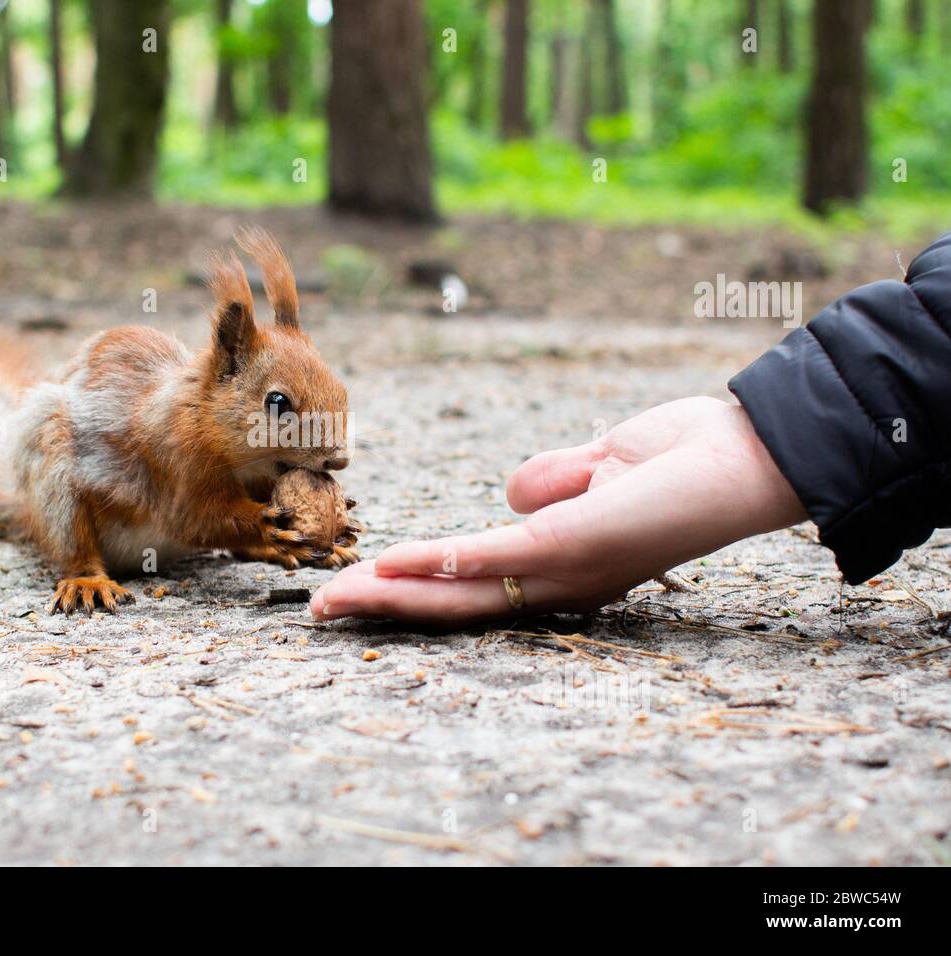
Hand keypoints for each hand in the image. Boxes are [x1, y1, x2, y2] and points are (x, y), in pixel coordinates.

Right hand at [310, 397, 807, 622]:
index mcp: (560, 570)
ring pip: (460, 592)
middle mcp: (558, 584)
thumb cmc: (681, 462)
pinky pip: (493, 559)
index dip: (411, 590)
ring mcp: (562, 569)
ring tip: (334, 598)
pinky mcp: (571, 545)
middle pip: (454, 604)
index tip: (358, 585)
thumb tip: (514, 493)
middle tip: (321, 611)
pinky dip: (437, 563)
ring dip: (390, 595)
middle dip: (383, 608)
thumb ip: (551, 482)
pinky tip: (391, 566)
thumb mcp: (599, 467)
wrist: (747, 458)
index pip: (471, 588)